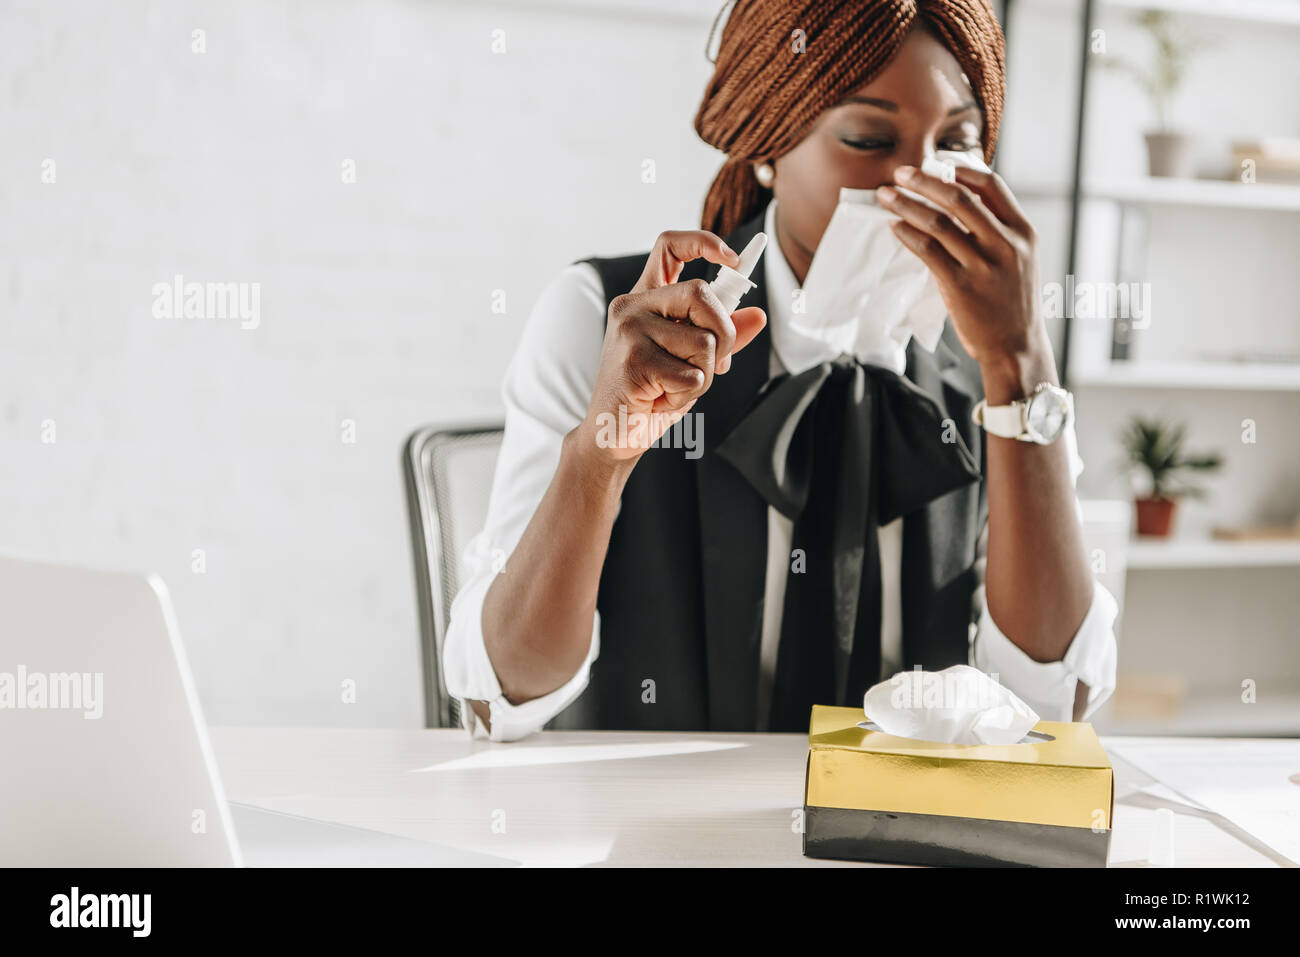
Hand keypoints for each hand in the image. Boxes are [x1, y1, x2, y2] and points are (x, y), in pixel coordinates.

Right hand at [577, 229, 766, 462]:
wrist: (613, 434)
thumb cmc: (651, 396)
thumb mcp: (692, 361)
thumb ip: (721, 337)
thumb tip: (758, 316)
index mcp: (646, 299)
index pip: (669, 247)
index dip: (703, 242)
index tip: (733, 258)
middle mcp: (633, 306)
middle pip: (700, 293)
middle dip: (723, 334)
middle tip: (713, 364)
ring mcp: (629, 330)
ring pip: (703, 341)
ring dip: (703, 375)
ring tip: (674, 388)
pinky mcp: (632, 359)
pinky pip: (690, 375)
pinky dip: (688, 395)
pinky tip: (662, 400)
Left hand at [877, 165, 1051, 380]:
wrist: (1016, 347)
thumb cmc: (1011, 302)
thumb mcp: (1020, 259)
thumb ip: (997, 230)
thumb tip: (959, 199)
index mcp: (1023, 231)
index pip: (992, 185)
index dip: (962, 168)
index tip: (938, 162)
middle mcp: (1005, 244)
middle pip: (959, 197)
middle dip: (924, 180)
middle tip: (900, 173)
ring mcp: (983, 265)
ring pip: (939, 222)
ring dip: (907, 204)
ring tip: (886, 196)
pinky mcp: (960, 287)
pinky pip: (928, 251)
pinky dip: (908, 234)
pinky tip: (894, 226)